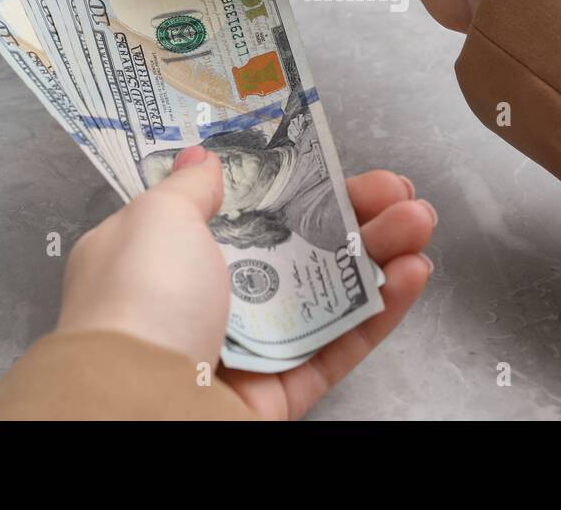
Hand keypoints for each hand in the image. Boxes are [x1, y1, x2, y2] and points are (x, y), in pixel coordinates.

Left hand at [56, 145, 435, 419]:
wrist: (140, 402)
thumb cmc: (140, 299)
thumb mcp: (156, 219)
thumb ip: (190, 187)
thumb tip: (203, 158)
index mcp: (172, 255)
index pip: (247, 211)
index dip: (300, 185)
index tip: (341, 165)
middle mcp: (210, 301)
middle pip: (300, 249)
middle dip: (356, 216)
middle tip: (401, 194)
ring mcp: (250, 348)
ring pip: (327, 296)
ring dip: (379, 255)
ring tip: (420, 222)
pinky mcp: (282, 391)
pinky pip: (336, 347)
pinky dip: (378, 312)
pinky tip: (412, 274)